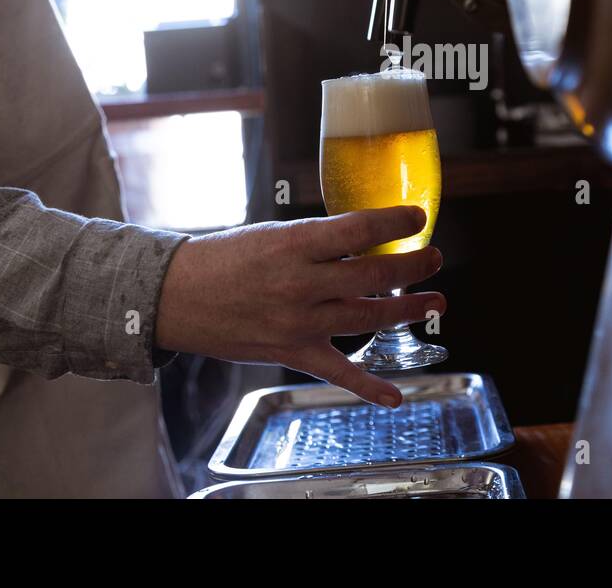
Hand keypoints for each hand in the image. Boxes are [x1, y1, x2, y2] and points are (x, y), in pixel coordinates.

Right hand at [155, 206, 444, 406]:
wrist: (177, 294)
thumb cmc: (225, 257)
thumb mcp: (273, 233)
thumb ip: (318, 240)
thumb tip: (367, 238)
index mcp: (295, 243)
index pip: (359, 229)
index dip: (395, 222)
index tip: (417, 218)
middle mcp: (301, 283)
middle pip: (374, 275)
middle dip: (412, 267)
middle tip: (434, 259)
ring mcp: (298, 321)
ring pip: (367, 317)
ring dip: (407, 310)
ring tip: (433, 302)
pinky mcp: (291, 351)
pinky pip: (338, 371)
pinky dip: (369, 386)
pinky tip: (395, 394)